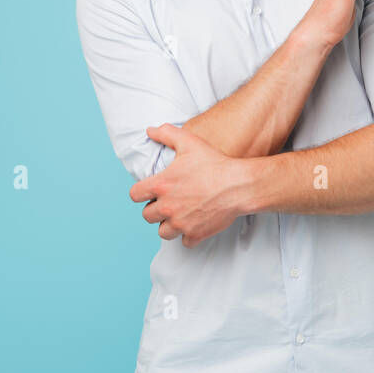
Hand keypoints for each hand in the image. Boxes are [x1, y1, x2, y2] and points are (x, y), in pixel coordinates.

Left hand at [129, 125, 250, 247]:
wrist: (238, 185)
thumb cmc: (215, 163)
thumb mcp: (190, 142)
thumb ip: (166, 134)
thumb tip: (149, 130)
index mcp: (161, 185)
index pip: (135, 195)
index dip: (142, 193)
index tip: (151, 191)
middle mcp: (167, 207)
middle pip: (147, 216)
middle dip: (156, 210)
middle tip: (169, 202)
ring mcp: (181, 223)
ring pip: (163, 232)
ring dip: (170, 225)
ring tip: (180, 215)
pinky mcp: (196, 234)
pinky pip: (185, 242)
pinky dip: (189, 235)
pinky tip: (196, 223)